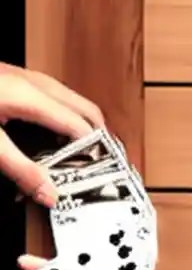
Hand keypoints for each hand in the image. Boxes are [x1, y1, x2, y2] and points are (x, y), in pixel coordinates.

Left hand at [1, 63, 104, 206]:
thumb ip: (19, 169)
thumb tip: (46, 191)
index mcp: (30, 96)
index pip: (81, 127)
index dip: (95, 153)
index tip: (99, 174)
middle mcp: (33, 83)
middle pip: (86, 110)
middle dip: (96, 138)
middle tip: (99, 165)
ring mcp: (24, 78)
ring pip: (71, 102)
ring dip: (78, 128)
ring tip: (76, 154)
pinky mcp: (13, 80)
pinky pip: (53, 98)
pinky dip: (60, 119)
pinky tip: (47, 136)